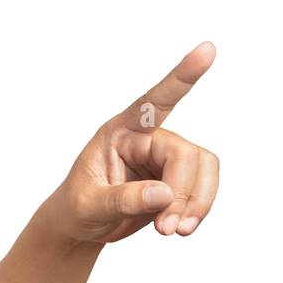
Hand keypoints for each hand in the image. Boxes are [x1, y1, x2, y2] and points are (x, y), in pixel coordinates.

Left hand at [41, 41, 218, 246]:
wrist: (80, 227)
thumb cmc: (75, 208)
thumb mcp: (88, 205)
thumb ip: (122, 199)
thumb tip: (164, 195)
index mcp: (119, 132)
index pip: (152, 102)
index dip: (181, 77)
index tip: (207, 50)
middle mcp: (146, 138)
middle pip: (185, 153)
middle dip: (183, 193)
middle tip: (166, 229)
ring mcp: (164, 158)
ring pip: (203, 167)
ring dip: (196, 202)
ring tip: (172, 232)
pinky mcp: (177, 179)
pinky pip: (204, 186)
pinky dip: (198, 208)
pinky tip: (181, 227)